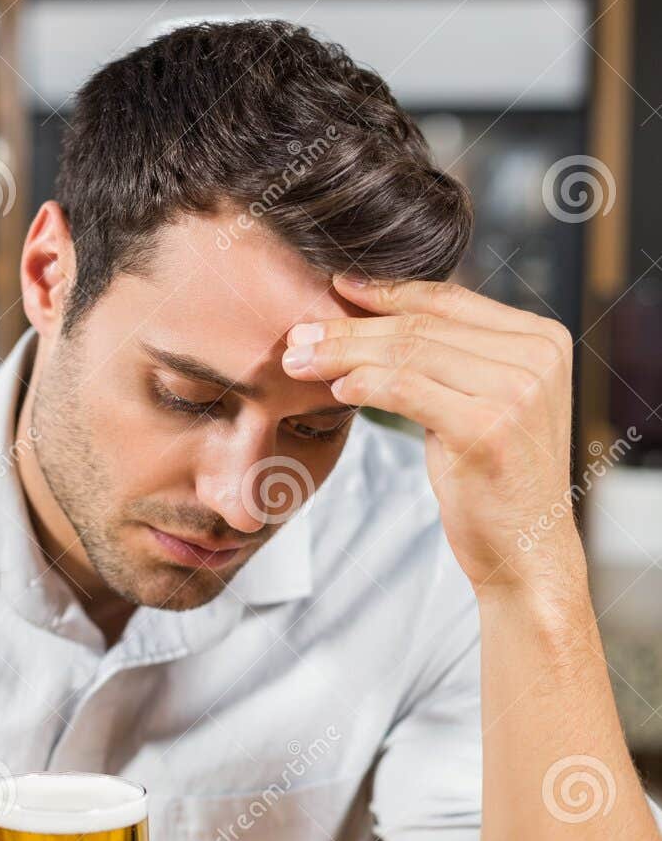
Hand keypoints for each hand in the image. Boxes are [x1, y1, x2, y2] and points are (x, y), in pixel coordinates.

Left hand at [282, 274, 580, 595]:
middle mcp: (536, 357)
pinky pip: (406, 390)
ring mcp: (515, 391)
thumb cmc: (495, 480)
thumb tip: (382, 318)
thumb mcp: (483, 403)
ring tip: (299, 360)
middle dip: (351, 327)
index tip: (336, 288)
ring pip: (408, 354)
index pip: (449, 301)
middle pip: (422, 327)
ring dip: (343, 354)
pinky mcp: (486, 428)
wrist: (526, 552)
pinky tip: (335, 387)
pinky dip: (364, 383)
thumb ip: (455, 358)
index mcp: (542, 339)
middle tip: (298, 334)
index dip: (387, 292)